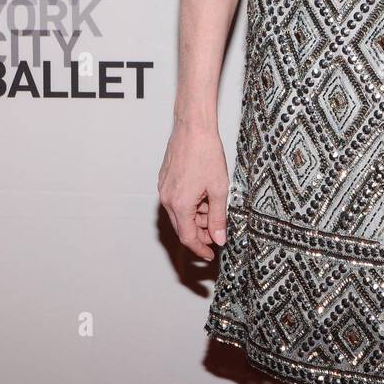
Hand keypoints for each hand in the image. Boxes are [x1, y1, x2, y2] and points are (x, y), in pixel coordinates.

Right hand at [158, 118, 228, 259]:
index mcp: (180, 204)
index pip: (188, 238)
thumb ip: (218, 217)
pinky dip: (190, 205)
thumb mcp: (219, 189)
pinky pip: (176, 200)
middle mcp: (167, 199)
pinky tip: (204, 196)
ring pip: (179, 214)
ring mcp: (164, 189)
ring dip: (196, 218)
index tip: (210, 255)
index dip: (200, 249)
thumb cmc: (206, 153)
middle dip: (199, 234)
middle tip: (216, 233)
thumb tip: (219, 239)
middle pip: (182, 228)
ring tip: (214, 207)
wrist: (193, 127)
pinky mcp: (164, 179)